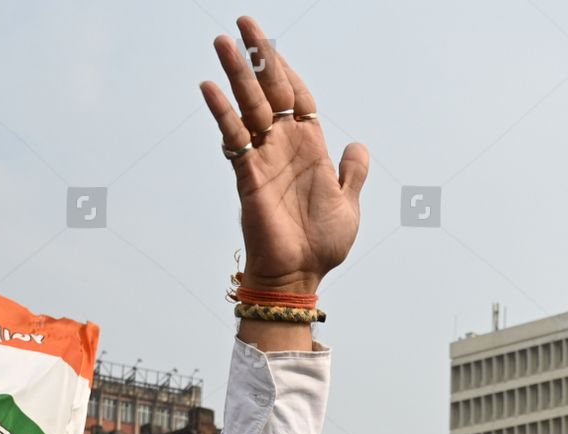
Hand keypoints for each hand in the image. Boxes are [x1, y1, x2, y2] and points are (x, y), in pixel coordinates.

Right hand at [199, 16, 367, 295]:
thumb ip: (352, 173)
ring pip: (248, 106)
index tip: (273, 45)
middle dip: (258, 57)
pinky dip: (222, 112)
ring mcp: (264, 158)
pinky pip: (234, 137)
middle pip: (269, 91)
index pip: (297, 97)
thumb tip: (357, 145)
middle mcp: (284, 146)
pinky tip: (210, 87)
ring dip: (236, 73)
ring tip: (222, 41)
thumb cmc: (323, 244)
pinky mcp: (248, 175)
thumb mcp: (349, 203)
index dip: (287, 70)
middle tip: (243, 23)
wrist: (301, 274)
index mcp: (310, 148)